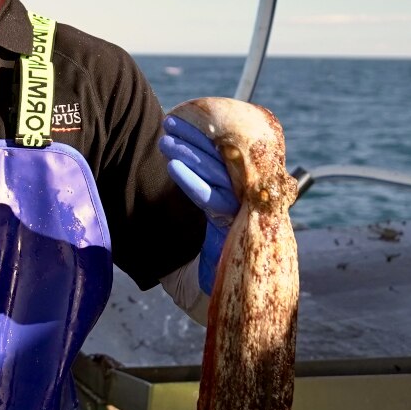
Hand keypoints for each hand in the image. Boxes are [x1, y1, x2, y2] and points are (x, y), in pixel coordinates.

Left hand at [160, 115, 238, 294]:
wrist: (216, 290)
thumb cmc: (206, 252)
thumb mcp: (204, 214)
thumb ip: (201, 188)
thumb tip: (177, 159)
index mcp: (242, 189)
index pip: (223, 155)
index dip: (203, 137)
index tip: (182, 119)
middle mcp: (246, 195)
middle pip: (219, 158)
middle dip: (194, 138)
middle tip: (169, 122)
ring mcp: (242, 209)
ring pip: (214, 173)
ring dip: (189, 154)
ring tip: (165, 140)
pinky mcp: (233, 225)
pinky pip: (209, 198)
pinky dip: (191, 181)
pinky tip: (173, 167)